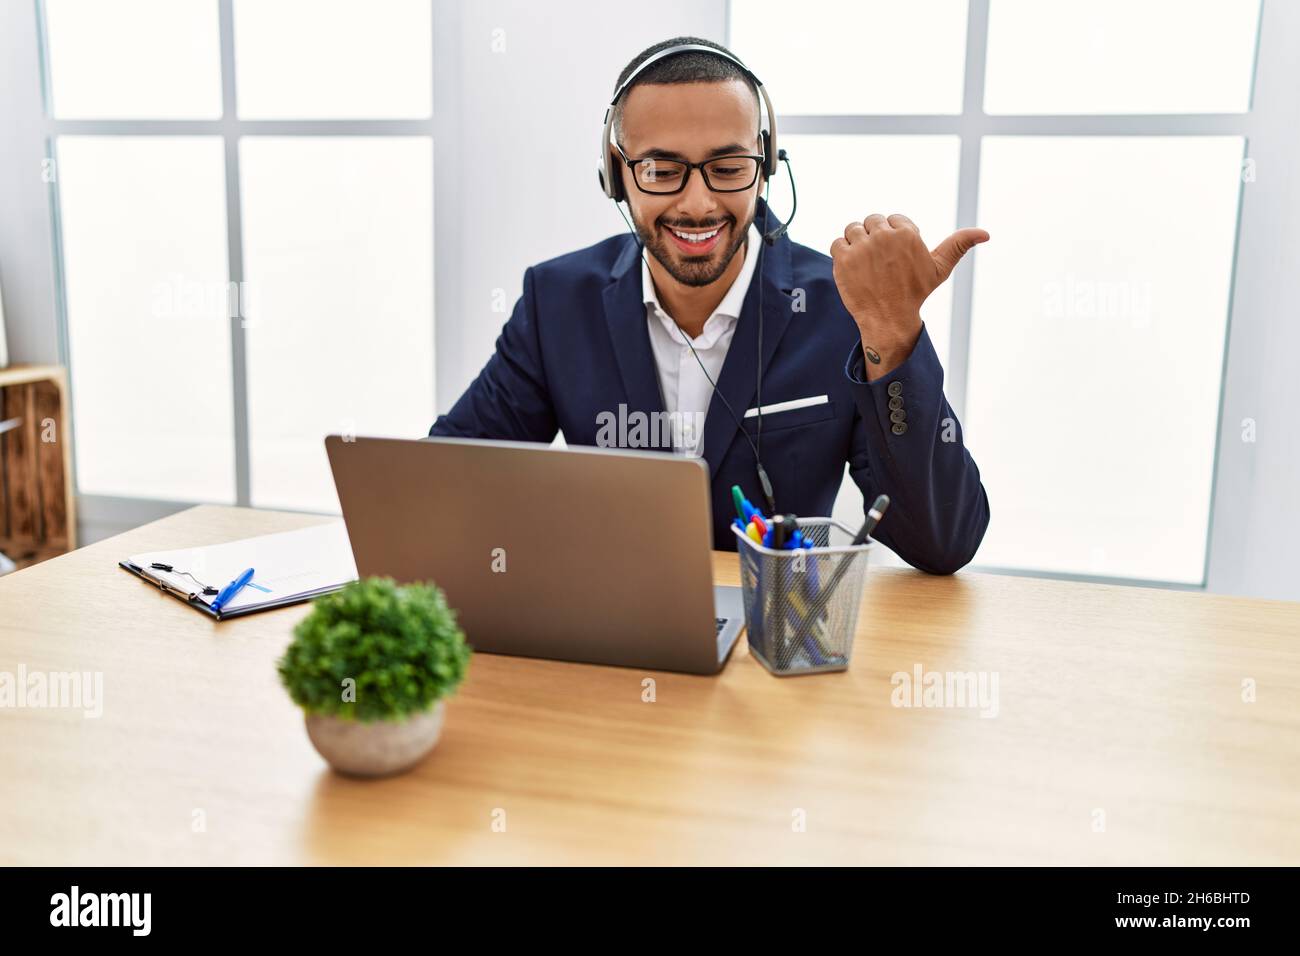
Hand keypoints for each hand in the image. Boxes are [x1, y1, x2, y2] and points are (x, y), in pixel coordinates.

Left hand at [830, 214, 988, 377]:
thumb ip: (958, 245)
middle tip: (880, 263)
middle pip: (871, 222)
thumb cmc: (915, 293)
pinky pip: (837, 243)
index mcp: (906, 233)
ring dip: (857, 244)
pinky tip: (853, 269)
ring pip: (853, 229)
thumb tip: (985, 233)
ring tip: (866, 265)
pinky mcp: (843, 259)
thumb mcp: (940, 268)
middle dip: (874, 238)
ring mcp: (862, 247)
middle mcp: (884, 236)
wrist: (889, 319)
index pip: (892, 220)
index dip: (892, 238)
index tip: (895, 259)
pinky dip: (842, 254)